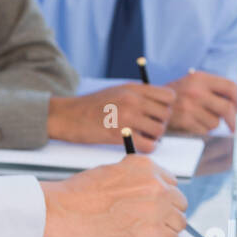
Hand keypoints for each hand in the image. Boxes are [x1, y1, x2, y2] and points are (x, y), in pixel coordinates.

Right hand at [38, 155, 187, 236]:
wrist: (60, 212)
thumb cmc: (77, 194)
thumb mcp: (111, 172)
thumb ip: (135, 178)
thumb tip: (148, 192)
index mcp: (147, 167)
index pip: (171, 183)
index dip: (161, 197)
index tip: (151, 206)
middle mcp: (156, 186)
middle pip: (178, 203)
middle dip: (165, 212)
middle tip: (148, 222)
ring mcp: (156, 210)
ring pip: (178, 223)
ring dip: (165, 229)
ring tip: (143, 234)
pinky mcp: (151, 235)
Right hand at [46, 84, 175, 151]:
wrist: (67, 116)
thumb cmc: (91, 106)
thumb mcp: (117, 90)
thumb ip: (138, 95)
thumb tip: (158, 107)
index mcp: (134, 88)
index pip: (169, 97)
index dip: (166, 107)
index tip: (156, 114)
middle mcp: (134, 100)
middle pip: (166, 114)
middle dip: (160, 124)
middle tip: (149, 129)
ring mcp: (127, 116)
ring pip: (159, 131)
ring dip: (154, 137)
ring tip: (143, 138)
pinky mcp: (119, 134)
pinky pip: (148, 145)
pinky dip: (147, 148)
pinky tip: (138, 146)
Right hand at [166, 70, 236, 134]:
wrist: (152, 104)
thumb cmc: (180, 94)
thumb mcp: (195, 83)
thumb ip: (217, 89)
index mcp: (201, 78)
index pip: (231, 87)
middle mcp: (196, 91)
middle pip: (227, 108)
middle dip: (236, 120)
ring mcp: (189, 107)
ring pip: (215, 122)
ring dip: (213, 124)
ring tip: (201, 118)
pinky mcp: (183, 121)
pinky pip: (204, 130)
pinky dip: (203, 129)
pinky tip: (193, 123)